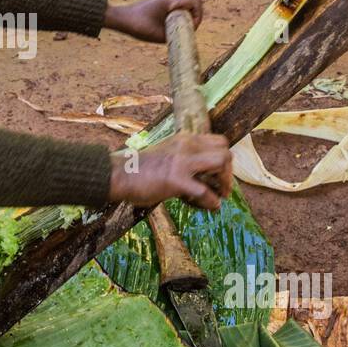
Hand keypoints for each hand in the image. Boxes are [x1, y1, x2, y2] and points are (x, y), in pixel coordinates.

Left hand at [104, 0, 202, 42]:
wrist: (122, 17)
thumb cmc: (140, 28)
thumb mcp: (162, 36)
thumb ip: (179, 32)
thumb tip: (189, 32)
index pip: (195, 2)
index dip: (198, 15)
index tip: (193, 26)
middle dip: (197, 9)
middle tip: (192, 22)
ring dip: (190, 5)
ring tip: (185, 19)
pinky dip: (182, 2)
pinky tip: (176, 14)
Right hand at [108, 132, 233, 210]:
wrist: (119, 174)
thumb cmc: (140, 169)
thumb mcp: (167, 154)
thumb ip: (184, 158)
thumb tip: (201, 175)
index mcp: (184, 139)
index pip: (219, 141)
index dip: (224, 158)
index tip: (219, 174)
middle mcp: (186, 146)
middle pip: (225, 150)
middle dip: (228, 171)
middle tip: (223, 187)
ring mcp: (182, 162)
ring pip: (221, 162)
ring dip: (225, 182)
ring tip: (221, 196)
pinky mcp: (176, 180)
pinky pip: (205, 191)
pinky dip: (212, 201)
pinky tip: (211, 207)